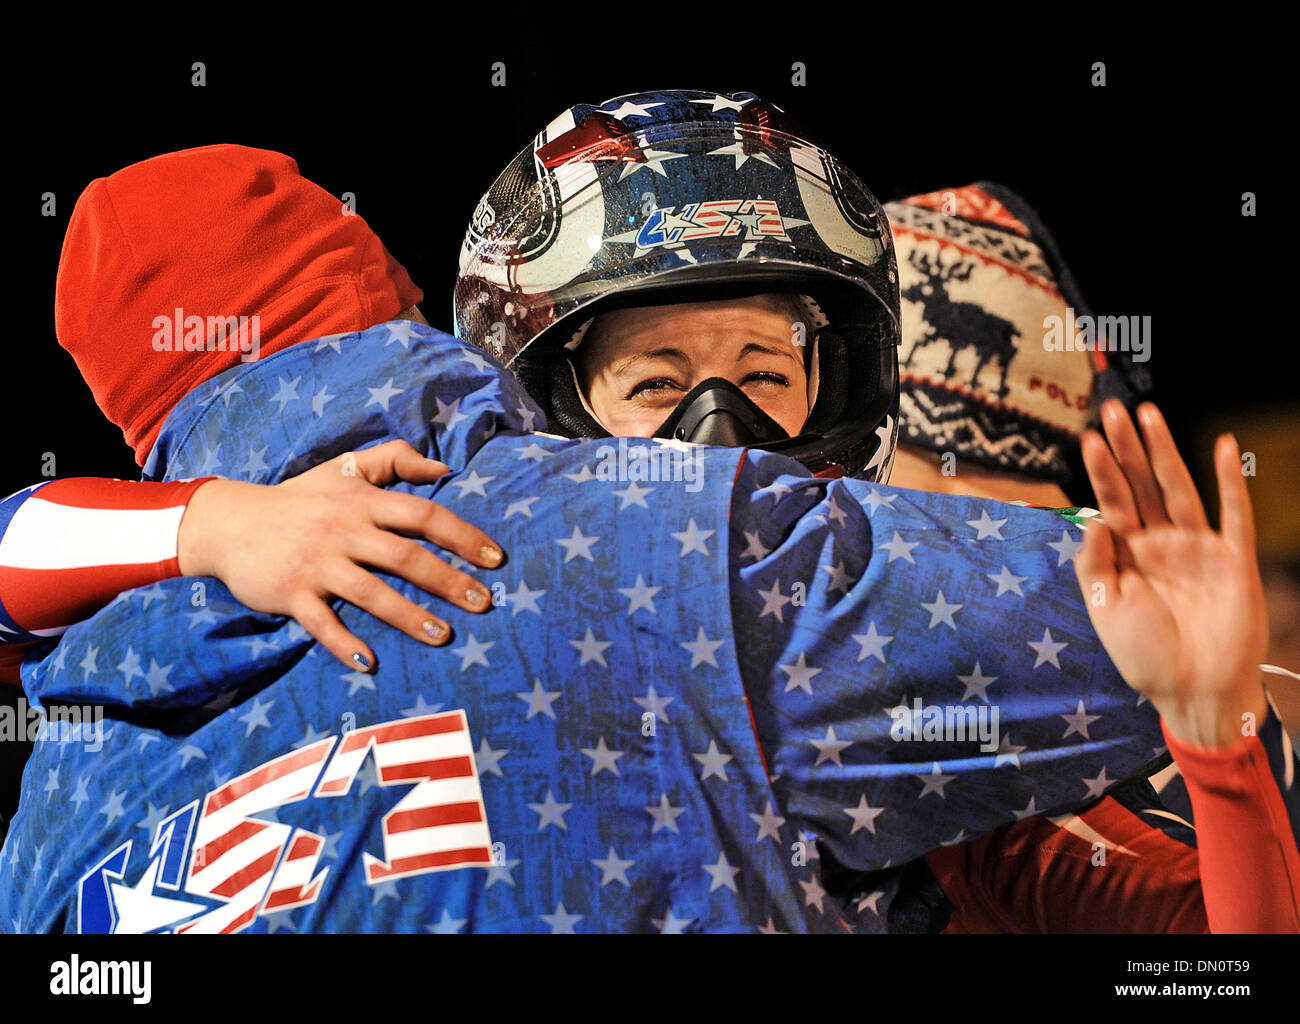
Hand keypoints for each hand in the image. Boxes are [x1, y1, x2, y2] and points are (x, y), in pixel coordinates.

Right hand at [177, 440, 501, 671]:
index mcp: (361, 501)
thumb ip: (394, 459)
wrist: (229, 522)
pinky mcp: (290, 593)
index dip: (463, 536)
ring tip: (444, 636)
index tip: (495, 559)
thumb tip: (444, 468)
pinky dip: (343, 643)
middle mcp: (342, 531)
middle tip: (484, 603)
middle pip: (404, 557)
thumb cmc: (299, 497)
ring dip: (409, 616)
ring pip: (370, 593)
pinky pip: (321, 623)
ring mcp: (316, 564)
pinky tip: (368, 663)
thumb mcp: (344, 468)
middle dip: (448, 581)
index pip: (423, 516)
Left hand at [1074, 400, 1267, 747]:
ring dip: (1165, 451)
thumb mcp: (1105, 608)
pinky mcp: (1232, 558)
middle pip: (1141, 484)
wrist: (1194, 691)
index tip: (1087, 436)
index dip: (1101, 470)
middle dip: (1127, 447)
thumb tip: (1093, 514)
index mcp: (1127, 555)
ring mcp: (1197, 547)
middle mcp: (1160, 543)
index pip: (1112, 501)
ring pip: (1178, 488)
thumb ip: (1094, 562)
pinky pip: (1232, 513)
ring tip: (1149, 413)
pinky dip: (1229, 480)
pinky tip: (1222, 447)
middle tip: (1113, 409)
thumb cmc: (1146, 655)